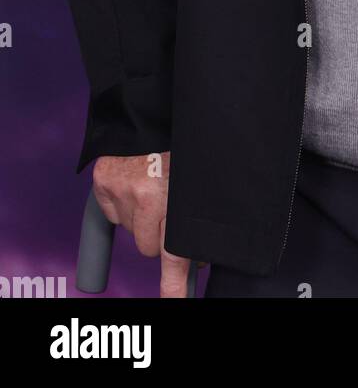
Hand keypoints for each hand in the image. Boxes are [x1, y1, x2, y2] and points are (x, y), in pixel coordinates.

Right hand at [91, 150, 205, 296]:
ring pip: (130, 231)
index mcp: (173, 195)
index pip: (174, 251)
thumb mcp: (196, 176)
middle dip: (157, 236)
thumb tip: (199, 255)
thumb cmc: (177, 140)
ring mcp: (121, 190)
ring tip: (150, 186)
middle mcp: (146, 195)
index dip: (175, 283)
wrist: (147, 110)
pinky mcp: (103, 183)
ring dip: (140, 217)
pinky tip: (133, 183)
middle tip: (165, 209)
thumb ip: (195, 213)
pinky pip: (112, 214)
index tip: (176, 302)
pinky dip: (122, 204)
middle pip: (148, 246)